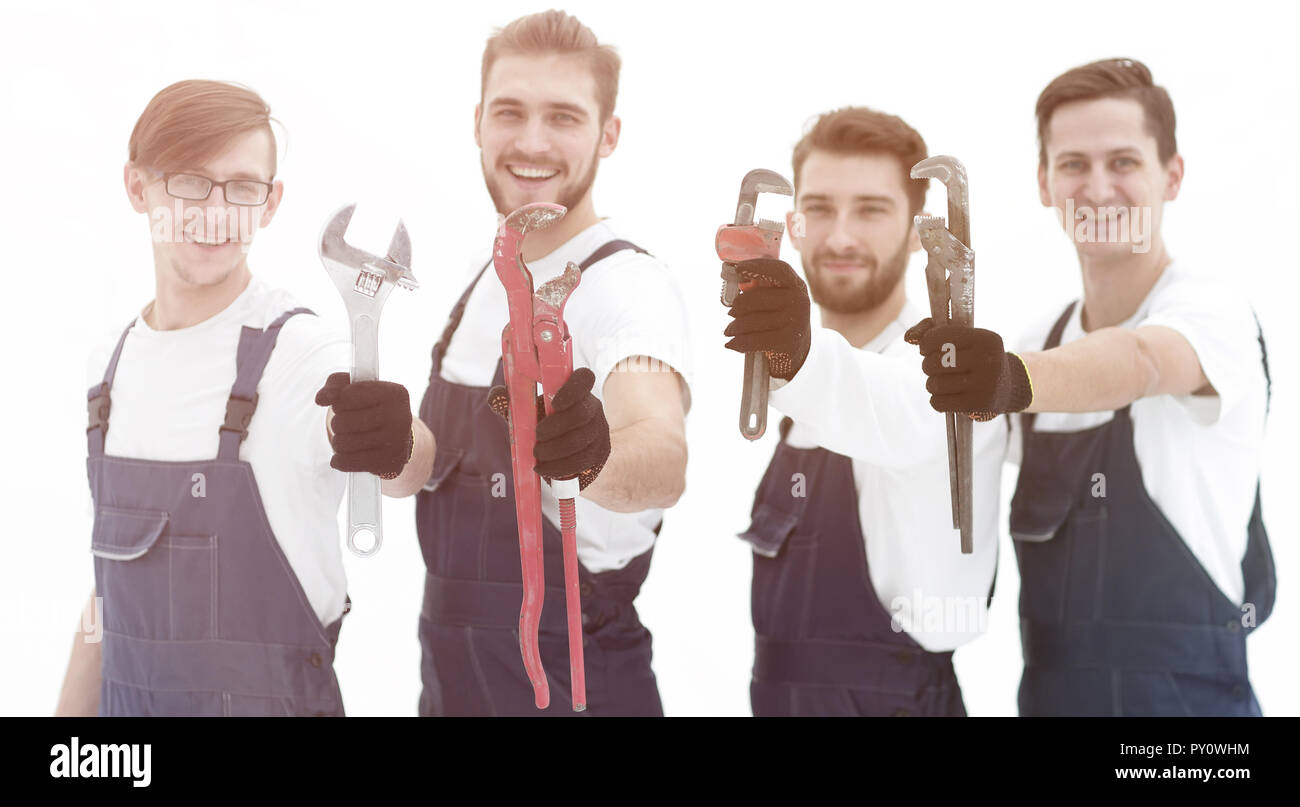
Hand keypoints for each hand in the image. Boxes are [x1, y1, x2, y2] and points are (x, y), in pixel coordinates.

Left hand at [315, 372, 413, 478]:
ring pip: (342, 443)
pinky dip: (339, 460)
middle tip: (349, 424)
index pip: (348, 396)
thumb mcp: (357, 388)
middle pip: (342, 421)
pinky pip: (347, 462)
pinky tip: (344, 456)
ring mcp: (396, 443)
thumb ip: (335, 384)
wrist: (398, 438)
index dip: (340, 402)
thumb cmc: (373, 409)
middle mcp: (400, 417)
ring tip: (350, 439)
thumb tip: (321, 398)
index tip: (347, 405)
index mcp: (395, 393)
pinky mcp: (389, 464)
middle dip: (338, 423)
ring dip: (339, 442)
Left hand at [488, 367, 610, 489]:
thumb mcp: (531, 412)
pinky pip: (581, 461)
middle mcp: (594, 408)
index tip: (555, 402)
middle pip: (581, 414)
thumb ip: (514, 402)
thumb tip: (496, 396)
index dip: (573, 389)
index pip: (584, 378)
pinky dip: (559, 467)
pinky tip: (543, 468)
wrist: (571, 452)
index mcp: (577, 391)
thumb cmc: (549, 425)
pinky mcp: (600, 453)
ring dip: (555, 450)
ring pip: (581, 441)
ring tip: (538, 455)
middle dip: (555, 427)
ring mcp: (600, 431)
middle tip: (537, 436)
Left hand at [722, 258, 810, 380]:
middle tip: (730, 312)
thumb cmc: (780, 318)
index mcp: (796, 285)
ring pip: (753, 321)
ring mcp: (796, 322)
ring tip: (728, 330)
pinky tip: (730, 343)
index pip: (779, 270)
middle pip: (758, 298)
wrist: (799, 349)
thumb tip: (738, 286)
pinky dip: (739, 342)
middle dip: (738, 305)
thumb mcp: (777, 300)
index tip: (738, 268)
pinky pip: (755, 340)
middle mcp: (799, 302)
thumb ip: (760, 289)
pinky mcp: (788, 342)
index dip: (757, 266)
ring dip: (735, 326)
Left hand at [904, 318, 1032, 417]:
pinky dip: (936, 400)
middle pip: (935, 362)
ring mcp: (986, 385)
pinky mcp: (980, 406)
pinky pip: (940, 403)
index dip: (925, 344)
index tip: (926, 349)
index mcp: (986, 339)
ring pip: (936, 384)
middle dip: (927, 365)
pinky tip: (945, 396)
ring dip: (931, 384)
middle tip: (933, 367)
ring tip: (939, 382)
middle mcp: (989, 360)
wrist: (1007, 386)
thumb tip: (908, 337)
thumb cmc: (976, 357)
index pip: (939, 337)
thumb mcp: (963, 337)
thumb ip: (931, 329)